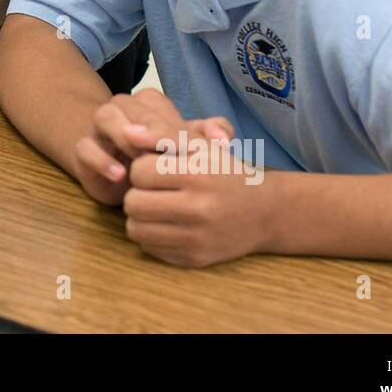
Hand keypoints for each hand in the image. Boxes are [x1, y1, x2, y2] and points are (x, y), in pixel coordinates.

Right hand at [72, 89, 233, 206]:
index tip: (191, 150)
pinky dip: (101, 159)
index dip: (173, 125)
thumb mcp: (184, 147)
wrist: (117, 173)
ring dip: (123, 137)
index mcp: (145, 103)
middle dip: (150, 129)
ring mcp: (99, 128)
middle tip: (167, 153)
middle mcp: (121, 109)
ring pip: (105, 117)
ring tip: (141, 161)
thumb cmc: (156, 158)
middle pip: (132, 107)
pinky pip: (85, 147)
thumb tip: (225, 139)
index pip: (157, 105)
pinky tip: (119, 175)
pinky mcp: (83, 150)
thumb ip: (206, 136)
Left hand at [123, 145, 277, 267]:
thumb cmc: (227, 172)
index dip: (143, 167)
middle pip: (132, 203)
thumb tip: (126, 132)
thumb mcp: (200, 145)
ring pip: (135, 230)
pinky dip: (152, 236)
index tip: (156, 168)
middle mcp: (197, 210)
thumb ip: (162, 134)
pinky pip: (150, 249)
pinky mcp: (193, 259)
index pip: (139, 172)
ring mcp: (195, 239)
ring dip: (140, 217)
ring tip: (157, 206)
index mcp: (198, 175)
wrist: (265, 213)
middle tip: (153, 190)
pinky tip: (169, 224)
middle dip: (137, 193)